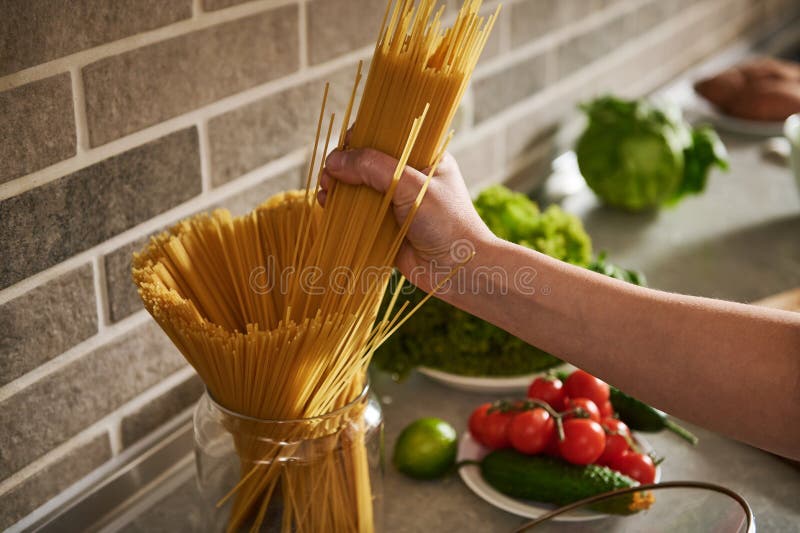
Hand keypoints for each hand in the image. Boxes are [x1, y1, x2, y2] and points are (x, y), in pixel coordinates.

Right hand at [320, 148, 495, 291]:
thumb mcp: (411, 185)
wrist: (459, 270)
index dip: (361, 137)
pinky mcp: (385, 227)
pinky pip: (356, 213)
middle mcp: (408, 177)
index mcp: (424, 157)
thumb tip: (334, 161)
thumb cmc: (446, 222)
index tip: (344, 145)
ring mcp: (396, 203)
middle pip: (367, 162)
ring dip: (338, 186)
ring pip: (358, 187)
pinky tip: (328, 205)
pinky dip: (340, 208)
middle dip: (344, 164)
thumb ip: (373, 169)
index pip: (386, 136)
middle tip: (330, 173)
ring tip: (327, 190)